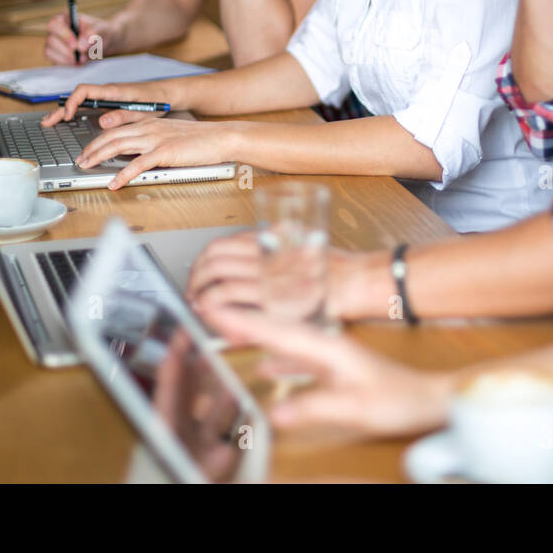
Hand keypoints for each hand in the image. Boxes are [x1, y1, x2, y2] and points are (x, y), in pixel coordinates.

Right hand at [40, 80, 176, 127]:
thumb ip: (123, 115)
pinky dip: (76, 111)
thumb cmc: (158, 101)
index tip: (67, 116)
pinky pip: (89, 104)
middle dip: (61, 108)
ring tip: (51, 122)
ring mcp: (108, 97)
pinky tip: (70, 120)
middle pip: (78, 96)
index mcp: (114, 91)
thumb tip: (103, 121)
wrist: (168, 94)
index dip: (72, 102)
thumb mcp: (143, 111)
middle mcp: (108, 92)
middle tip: (47, 122)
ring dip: (66, 110)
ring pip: (81, 101)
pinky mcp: (110, 102)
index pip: (85, 90)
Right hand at [44, 12, 111, 65]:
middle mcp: (56, 30)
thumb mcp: (101, 29)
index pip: (54, 25)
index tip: (75, 45)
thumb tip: (80, 46)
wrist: (105, 42)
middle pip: (51, 40)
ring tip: (83, 59)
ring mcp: (55, 44)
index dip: (63, 35)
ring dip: (66, 58)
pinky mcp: (57, 56)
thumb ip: (91, 34)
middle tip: (81, 56)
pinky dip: (66, 64)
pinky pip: (54, 61)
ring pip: (49, 52)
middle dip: (66, 50)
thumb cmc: (101, 31)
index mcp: (64, 18)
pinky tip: (78, 63)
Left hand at [73, 116, 237, 187]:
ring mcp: (156, 139)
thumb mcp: (172, 136)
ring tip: (88, 167)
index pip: (116, 129)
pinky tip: (115, 183)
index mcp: (150, 123)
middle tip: (81, 160)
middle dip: (92, 148)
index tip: (88, 150)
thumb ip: (154, 142)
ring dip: (99, 157)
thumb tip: (139, 155)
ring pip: (119, 145)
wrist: (221, 137)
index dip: (98, 140)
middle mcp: (149, 128)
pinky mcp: (165, 152)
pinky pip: (138, 164)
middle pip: (111, 136)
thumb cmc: (201, 139)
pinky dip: (123, 174)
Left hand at [187, 232, 367, 316]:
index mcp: (272, 240)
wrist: (357, 282)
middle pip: (215, 258)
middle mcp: (267, 255)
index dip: (205, 259)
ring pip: (218, 276)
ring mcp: (268, 276)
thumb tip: (258, 242)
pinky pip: (232, 298)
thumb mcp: (303, 241)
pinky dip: (214, 304)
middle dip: (197, 276)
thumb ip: (279, 240)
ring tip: (199, 303)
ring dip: (201, 291)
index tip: (201, 271)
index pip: (225, 243)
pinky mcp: (272, 299)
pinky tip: (212, 312)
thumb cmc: (335, 268)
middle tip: (195, 289)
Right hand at [207, 307, 454, 436]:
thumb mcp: (355, 407)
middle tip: (209, 313)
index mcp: (328, 346)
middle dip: (242, 320)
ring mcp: (331, 354)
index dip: (243, 322)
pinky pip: (297, 357)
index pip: (276, 330)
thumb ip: (315, 406)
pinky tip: (267, 368)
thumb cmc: (401, 398)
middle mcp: (327, 344)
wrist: (430, 398)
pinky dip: (277, 357)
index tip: (214, 313)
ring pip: (284, 340)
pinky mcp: (337, 368)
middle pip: (275, 327)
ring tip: (229, 331)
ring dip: (257, 335)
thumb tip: (276, 411)